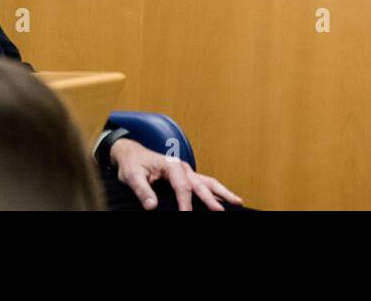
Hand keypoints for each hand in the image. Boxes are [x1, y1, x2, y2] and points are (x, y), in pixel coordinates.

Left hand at [110, 138, 243, 210]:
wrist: (132, 154)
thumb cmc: (132, 165)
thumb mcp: (132, 177)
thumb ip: (142, 191)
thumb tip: (152, 207)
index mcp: (171, 166)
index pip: (183, 187)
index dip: (186, 203)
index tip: (187, 216)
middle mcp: (183, 168)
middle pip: (202, 184)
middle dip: (213, 198)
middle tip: (221, 211)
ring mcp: (187, 172)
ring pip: (209, 182)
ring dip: (223, 192)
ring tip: (238, 202)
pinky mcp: (187, 177)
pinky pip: (205, 185)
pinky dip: (216, 192)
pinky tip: (223, 201)